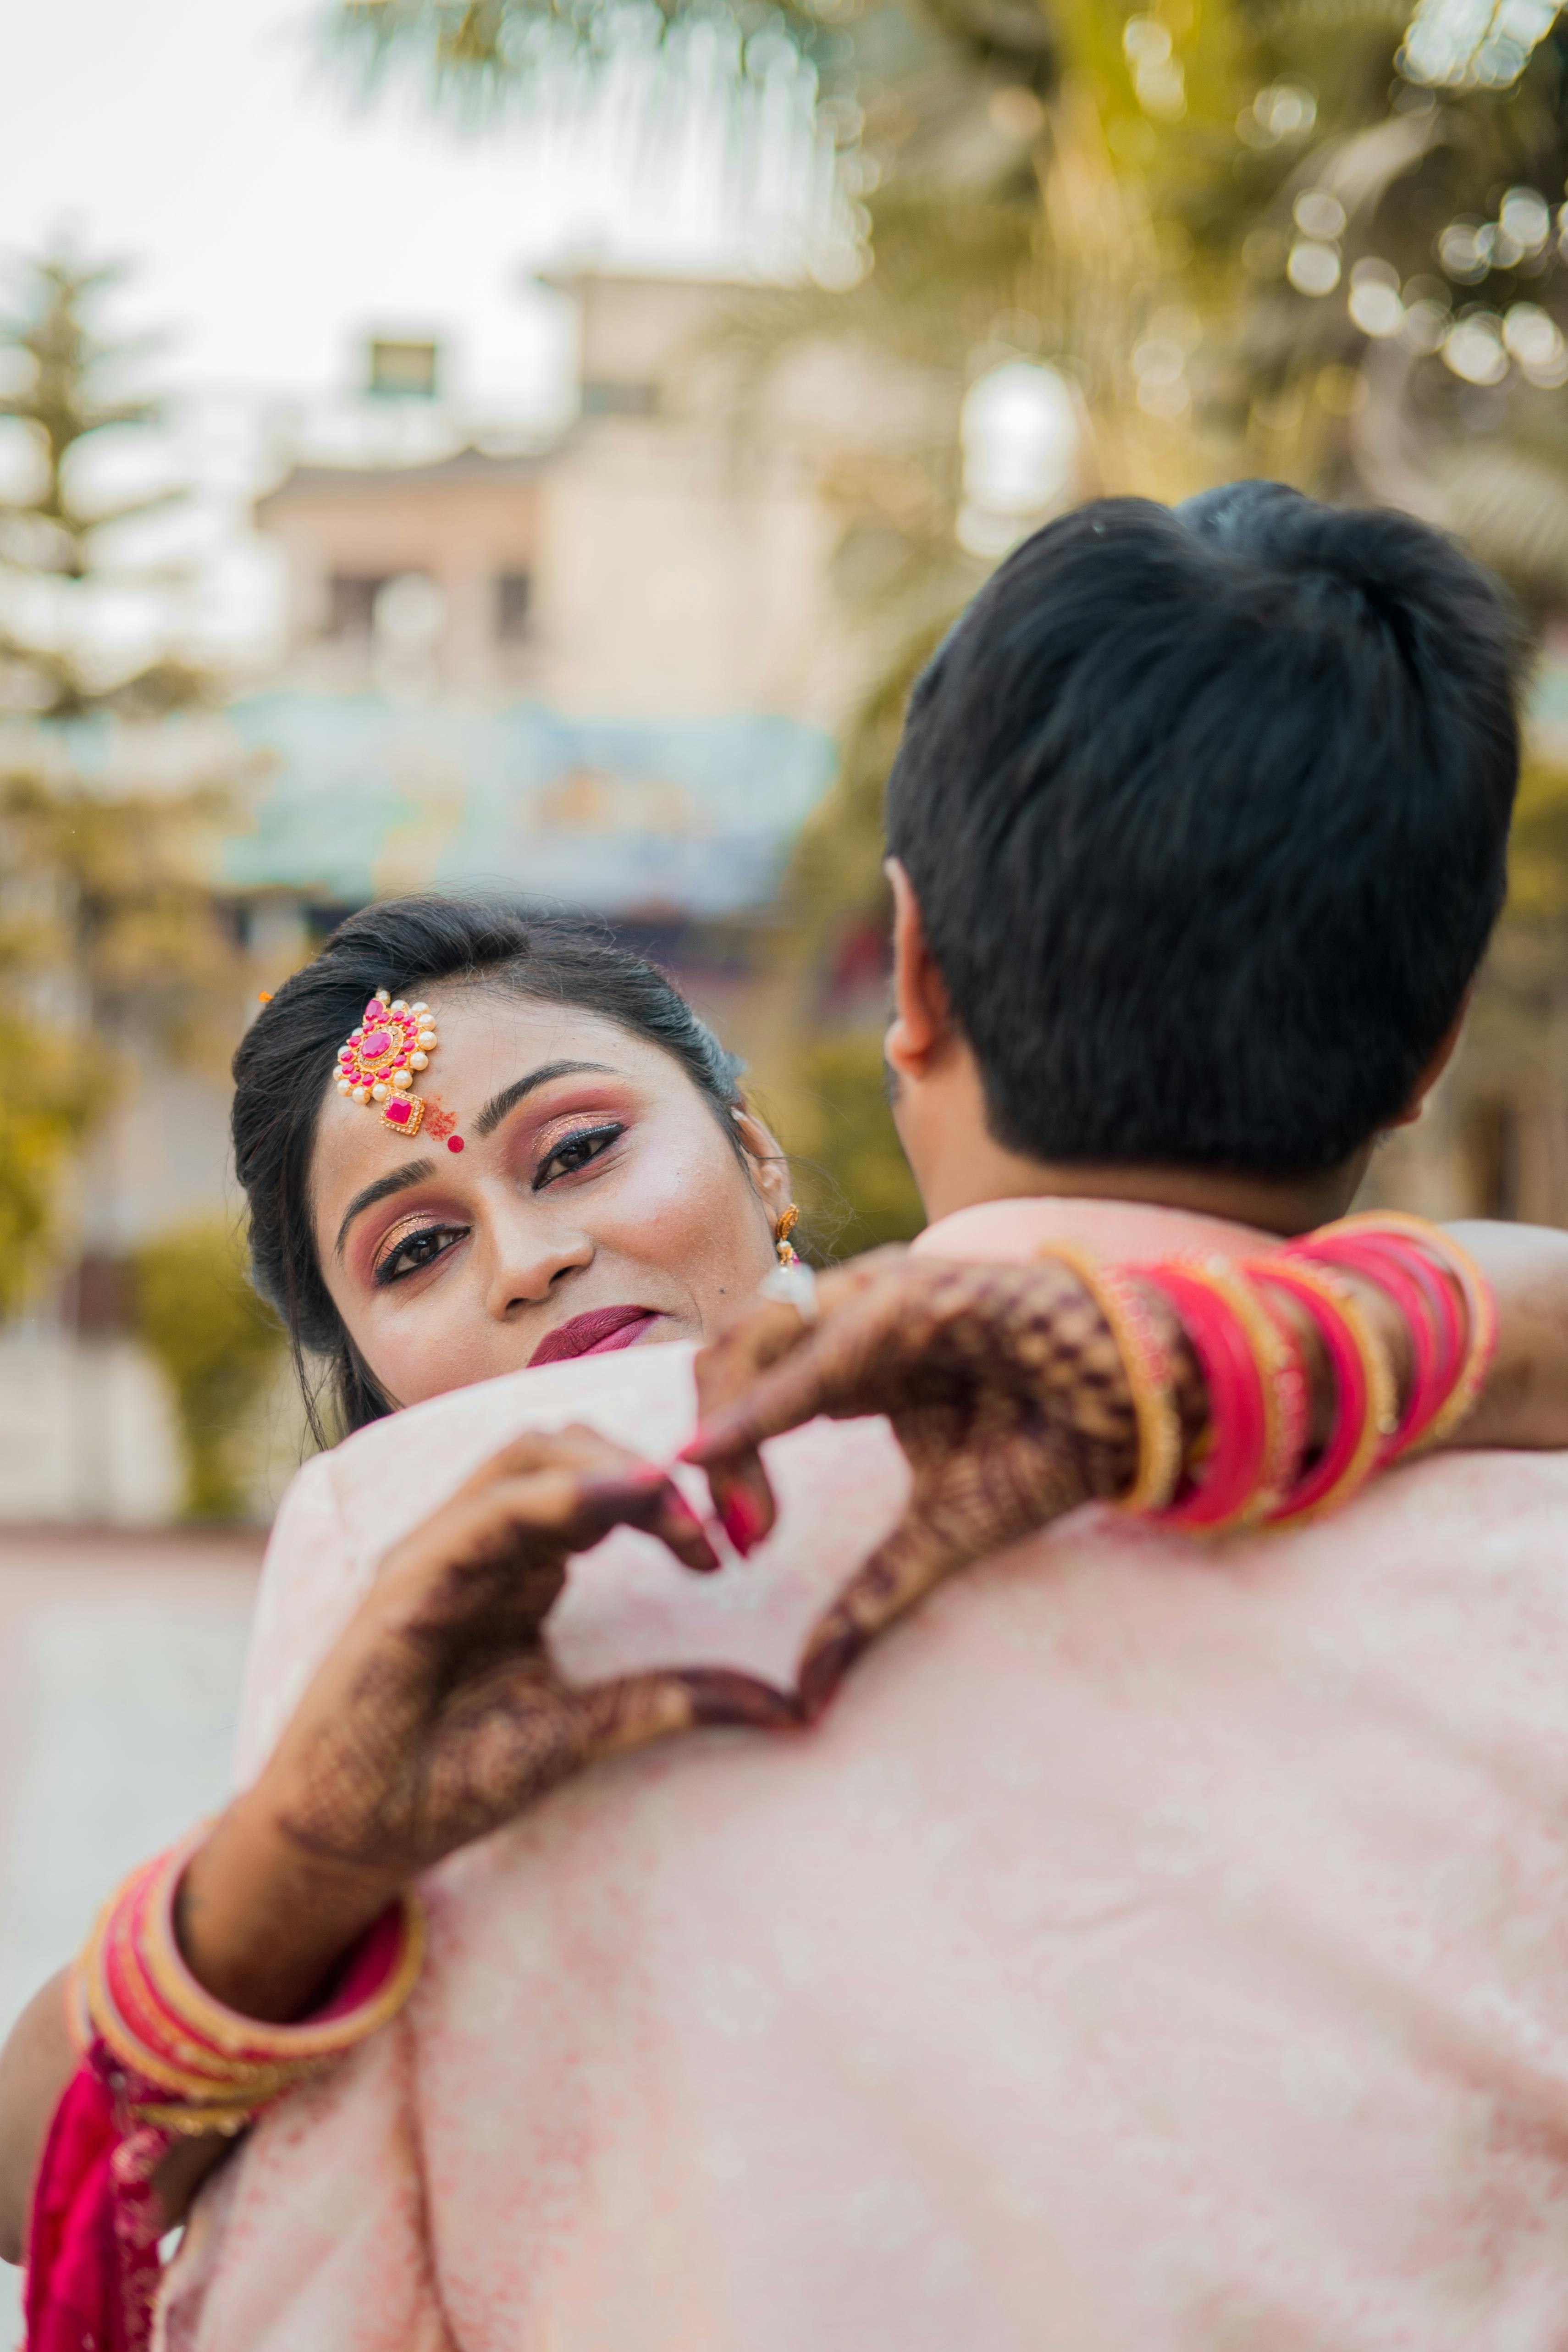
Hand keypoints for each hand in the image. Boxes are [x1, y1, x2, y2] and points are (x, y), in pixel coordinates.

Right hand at [180, 1428, 792, 2021]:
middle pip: (566, 1445)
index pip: (596, 1477)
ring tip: (677, 1502)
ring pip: (529, 1457)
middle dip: (647, 1465)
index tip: (726, 1547)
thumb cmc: (452, 1776)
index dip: (668, 1493)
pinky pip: (489, 1514)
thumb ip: (673, 1701)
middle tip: (711, 1530)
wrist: (350, 1835)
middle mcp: (479, 1541)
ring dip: (610, 1467)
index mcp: (520, 1562)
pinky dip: (558, 1498)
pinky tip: (619, 1500)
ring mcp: (439, 1552)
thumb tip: (788, 1704)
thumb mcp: (587, 1731)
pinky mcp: (409, 1581)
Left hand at [685, 1252, 1203, 1717]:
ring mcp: (879, 1293)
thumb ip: (870, 1596)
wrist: (1141, 1407)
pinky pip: (831, 1341)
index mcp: (845, 1363)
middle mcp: (849, 1316)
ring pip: (761, 1334)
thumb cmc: (1044, 1453)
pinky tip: (734, 1440)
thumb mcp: (939, 1535)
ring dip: (735, 1422)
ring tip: (746, 1511)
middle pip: (733, 1356)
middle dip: (715, 1447)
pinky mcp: (920, 1290)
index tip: (729, 1550)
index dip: (722, 1469)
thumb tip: (809, 1691)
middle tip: (733, 1534)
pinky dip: (777, 1394)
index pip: (743, 1393)